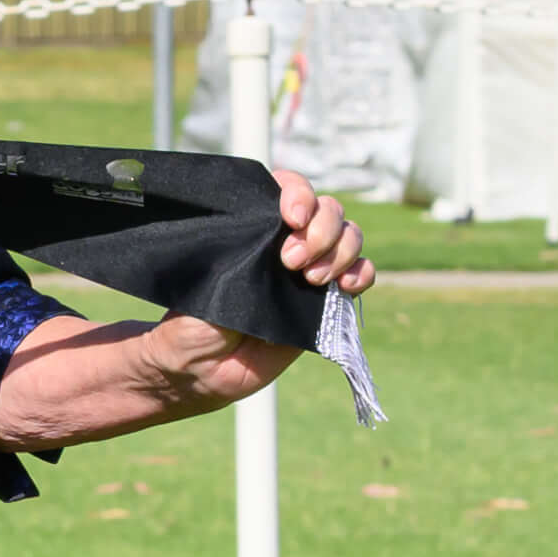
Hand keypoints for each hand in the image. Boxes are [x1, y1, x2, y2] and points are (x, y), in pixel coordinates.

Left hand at [129, 163, 374, 409]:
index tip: (290, 217)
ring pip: (349, 237)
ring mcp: (311, 268)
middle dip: (320, 229)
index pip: (290, 188)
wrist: (202, 368)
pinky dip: (362, 273)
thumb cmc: (195, 318)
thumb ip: (245, 249)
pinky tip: (346, 286)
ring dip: (340, 251)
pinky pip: (362, 274)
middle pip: (329, 210)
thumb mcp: (210, 277)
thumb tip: (280, 232)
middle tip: (290, 261)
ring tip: (311, 280)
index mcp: (258, 226)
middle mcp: (288, 240)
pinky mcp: (326, 300)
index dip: (299, 193)